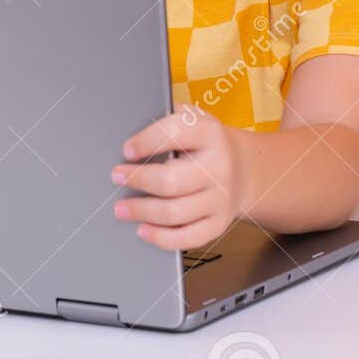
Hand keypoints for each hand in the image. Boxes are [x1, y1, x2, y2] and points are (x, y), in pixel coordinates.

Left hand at [111, 106, 246, 250]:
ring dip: (141, 211)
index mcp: (209, 134)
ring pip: (174, 212)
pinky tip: (143, 229)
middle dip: (137, 180)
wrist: (242, 168)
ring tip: (121, 208)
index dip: (146, 142)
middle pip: (170, 180)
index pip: (175, 134)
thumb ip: (165, 120)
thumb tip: (128, 130)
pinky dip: (160, 237)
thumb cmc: (203, 143)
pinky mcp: (218, 223)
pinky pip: (187, 238)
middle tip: (116, 176)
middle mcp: (218, 167)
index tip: (127, 150)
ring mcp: (220, 198)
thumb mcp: (192, 120)